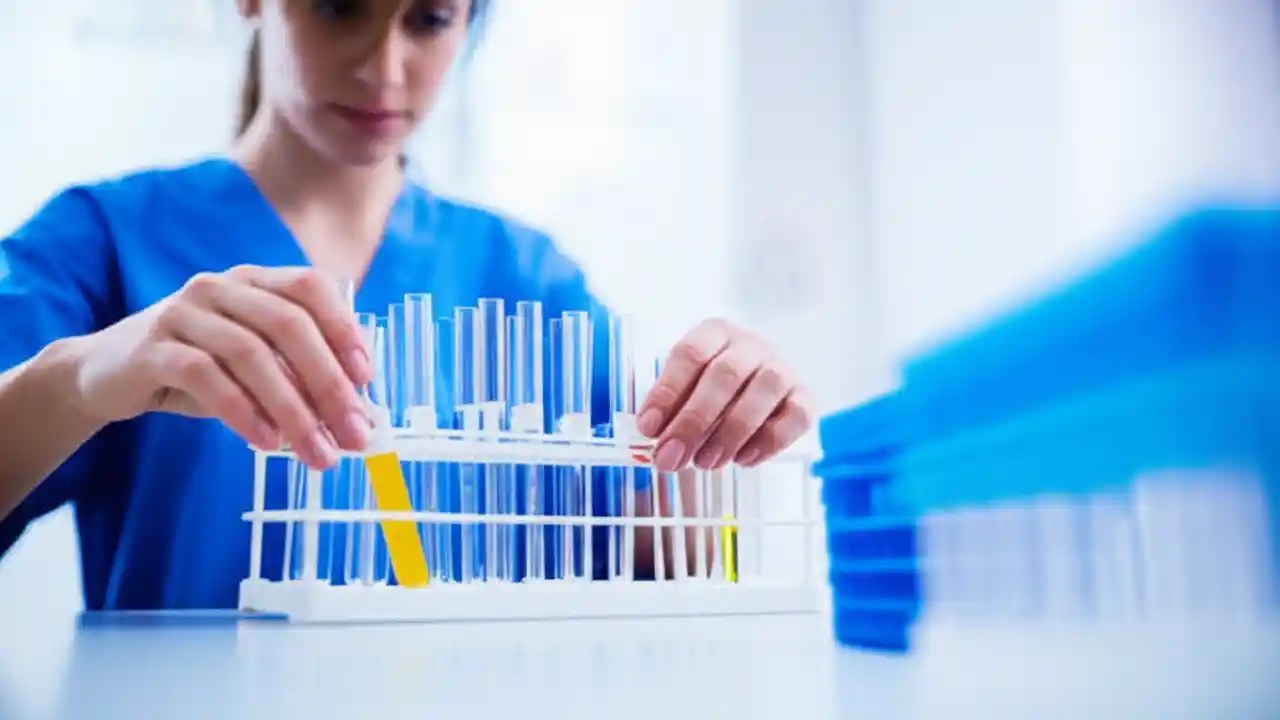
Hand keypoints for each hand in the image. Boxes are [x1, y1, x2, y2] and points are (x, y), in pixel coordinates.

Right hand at [71, 265, 372, 469]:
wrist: (104, 375)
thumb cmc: (196, 370)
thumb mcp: (254, 367)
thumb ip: (299, 378)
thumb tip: (359, 417)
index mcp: (253, 281)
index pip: (310, 288)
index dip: (344, 329)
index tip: (368, 379)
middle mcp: (221, 286)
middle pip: (288, 324)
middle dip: (329, 383)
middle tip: (354, 434)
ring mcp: (183, 312)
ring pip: (251, 355)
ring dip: (293, 410)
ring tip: (317, 452)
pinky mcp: (151, 347)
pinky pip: (205, 376)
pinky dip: (243, 411)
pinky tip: (266, 442)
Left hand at [636, 318, 812, 471]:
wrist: (754, 390)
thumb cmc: (710, 391)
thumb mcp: (684, 391)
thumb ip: (669, 409)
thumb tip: (655, 436)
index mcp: (715, 333)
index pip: (691, 354)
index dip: (667, 391)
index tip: (648, 428)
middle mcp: (751, 344)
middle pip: (725, 374)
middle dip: (694, 420)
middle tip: (671, 457)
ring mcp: (782, 368)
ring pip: (764, 390)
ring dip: (731, 432)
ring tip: (704, 463)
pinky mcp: (804, 396)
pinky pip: (796, 416)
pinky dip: (769, 441)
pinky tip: (743, 460)